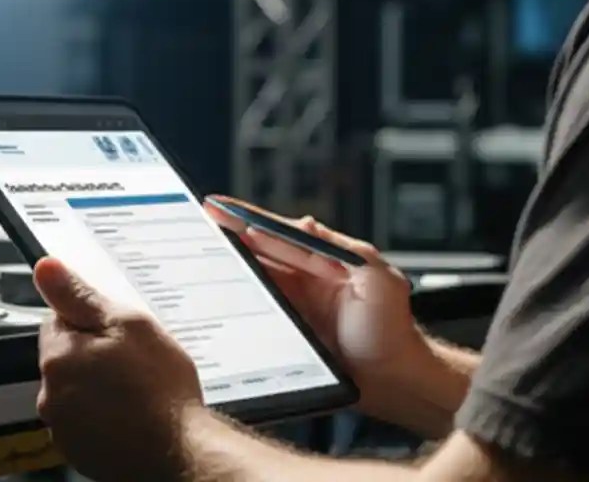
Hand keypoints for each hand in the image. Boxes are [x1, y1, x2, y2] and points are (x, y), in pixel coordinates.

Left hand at [33, 257, 203, 481]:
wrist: (178, 452)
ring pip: (76, 391)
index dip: (91, 321)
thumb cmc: (159, 389)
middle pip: (66, 358)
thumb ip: (81, 297)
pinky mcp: (78, 452)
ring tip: (137, 391)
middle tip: (134, 361)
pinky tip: (132, 415)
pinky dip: (103, 417)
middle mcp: (50, 395)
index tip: (118, 332)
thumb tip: (45, 268)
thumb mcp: (128, 326)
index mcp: (58, 357)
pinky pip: (85, 421)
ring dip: (98, 387)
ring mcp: (63, 428)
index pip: (58, 320)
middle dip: (94, 355)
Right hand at [204, 195, 430, 421]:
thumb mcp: (379, 281)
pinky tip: (212, 293)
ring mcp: (293, 303)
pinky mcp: (286, 329)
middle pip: (258, 250)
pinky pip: (253, 308)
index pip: (278, 232)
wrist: (393, 382)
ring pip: (252, 276)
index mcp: (325, 258)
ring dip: (226, 263)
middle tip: (195, 223)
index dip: (247, 218)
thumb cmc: (392, 332)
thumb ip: (345, 250)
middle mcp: (306, 276)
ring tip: (196, 251)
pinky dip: (233, 298)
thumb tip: (305, 224)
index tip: (217, 207)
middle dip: (228, 235)